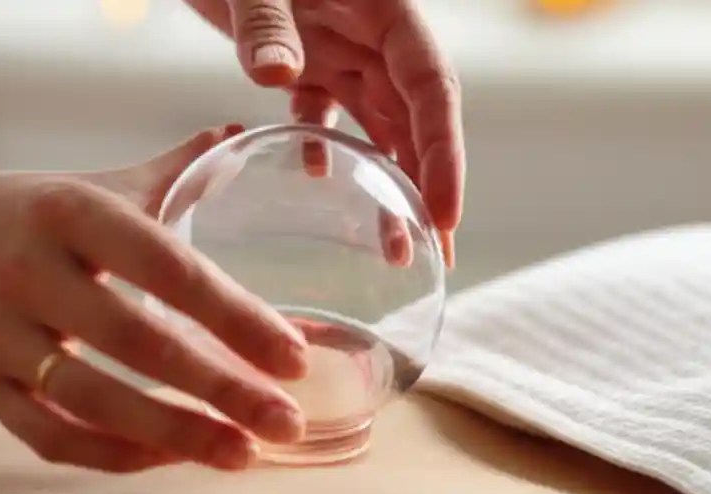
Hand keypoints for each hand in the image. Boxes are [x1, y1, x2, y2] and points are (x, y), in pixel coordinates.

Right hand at [0, 126, 307, 472]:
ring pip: (93, 401)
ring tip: (243, 455)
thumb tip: (240, 134)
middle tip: (287, 422)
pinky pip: (49, 436)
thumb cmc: (26, 211)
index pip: (168, 267)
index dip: (236, 317)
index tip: (295, 358)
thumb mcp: (91, 186)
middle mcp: (27, 269)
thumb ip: (170, 172)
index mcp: (70, 211)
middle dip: (222, 390)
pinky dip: (114, 456)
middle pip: (137, 342)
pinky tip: (170, 460)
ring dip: (176, 435)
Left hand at [183, 0, 464, 265]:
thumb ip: (265, 21)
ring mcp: (340, 47)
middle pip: (416, 117)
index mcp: (383, 9)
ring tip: (395, 245)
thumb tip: (278, 75)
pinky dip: (327, 149)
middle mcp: (371, 33)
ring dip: (389, 181)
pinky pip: (328, 114)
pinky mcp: (304, 58)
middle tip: (439, 253)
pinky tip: (320, 179)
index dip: (444, 152)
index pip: (431, 87)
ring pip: (379, 125)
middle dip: (430, 185)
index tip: (446, 212)